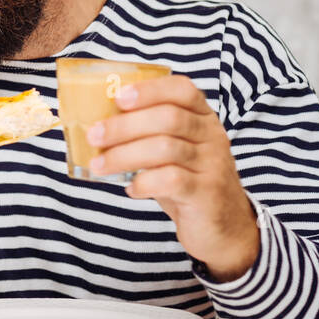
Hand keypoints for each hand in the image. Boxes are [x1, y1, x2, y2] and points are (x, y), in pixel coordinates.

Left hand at [86, 75, 258, 281]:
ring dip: (124, 155)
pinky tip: (130, 188)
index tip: (118, 97)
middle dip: (125, 125)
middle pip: (169, 118)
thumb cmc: (187, 182)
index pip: (183, 90)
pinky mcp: (207, 194)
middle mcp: (213, 136)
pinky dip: (144, 182)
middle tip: (93, 135)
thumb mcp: (173, 153)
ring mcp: (213, 165)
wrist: (225, 227)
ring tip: (99, 165)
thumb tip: (96, 127)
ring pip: (166, 148)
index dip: (150, 90)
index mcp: (203, 118)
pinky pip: (171, 180)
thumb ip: (147, 136)